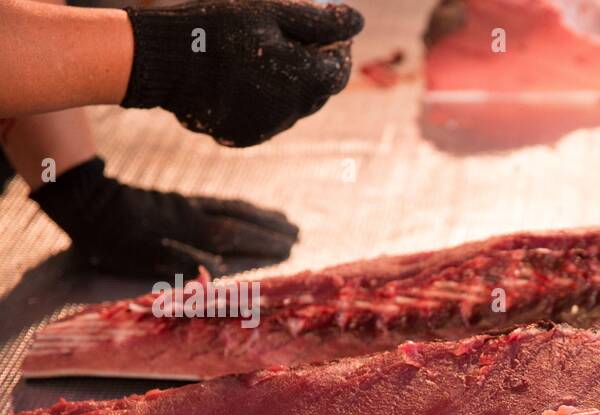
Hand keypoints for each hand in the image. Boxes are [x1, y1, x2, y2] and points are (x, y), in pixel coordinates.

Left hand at [33, 157, 298, 276]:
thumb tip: (216, 271)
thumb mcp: (136, 256)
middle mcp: (195, 214)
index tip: (289, 248)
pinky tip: (249, 211)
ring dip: (262, 215)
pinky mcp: (181, 200)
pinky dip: (242, 207)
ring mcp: (189, 204)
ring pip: (233, 207)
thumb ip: (177, 262)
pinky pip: (221, 202)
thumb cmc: (109, 238)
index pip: (234, 236)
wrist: (86, 201)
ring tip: (285, 221)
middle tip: (298, 234)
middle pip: (240, 218)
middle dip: (271, 227)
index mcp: (187, 230)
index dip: (262, 242)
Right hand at [122, 0, 363, 147]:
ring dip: (290, 86)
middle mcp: (290, 112)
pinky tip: (243, 79)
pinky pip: (266, 119)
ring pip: (294, 108)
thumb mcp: (270, 11)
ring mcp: (266, 129)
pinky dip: (264, 101)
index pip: (339, 72)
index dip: (339, 51)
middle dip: (315, 68)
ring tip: (265, 58)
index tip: (328, 33)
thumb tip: (359, 22)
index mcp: (302, 80)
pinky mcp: (244, 137)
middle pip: (318, 92)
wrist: (160, 59)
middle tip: (298, 42)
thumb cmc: (217, 27)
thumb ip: (319, 20)